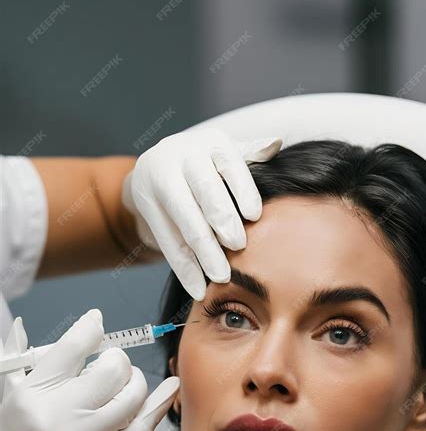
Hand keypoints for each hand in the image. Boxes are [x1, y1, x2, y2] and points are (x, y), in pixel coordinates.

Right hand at [0, 309, 179, 430]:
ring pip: (132, 395)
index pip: (71, 348)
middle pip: (110, 370)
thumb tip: (80, 325)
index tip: (96, 322)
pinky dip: (160, 403)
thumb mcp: (17, 394)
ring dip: (134, 381)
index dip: (90, 329)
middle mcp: (62, 416)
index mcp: (34, 395)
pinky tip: (171, 388)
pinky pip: (144, 425)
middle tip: (109, 367)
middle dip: (115, 361)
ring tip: (123, 382)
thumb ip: (41, 358)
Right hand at [123, 127, 281, 299]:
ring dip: (203, 251)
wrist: (155, 170)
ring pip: (184, 219)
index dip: (243, 188)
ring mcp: (159, 179)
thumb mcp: (225, 157)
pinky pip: (166, 240)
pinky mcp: (144, 206)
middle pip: (204, 190)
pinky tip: (196, 287)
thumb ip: (251, 155)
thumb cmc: (206, 167)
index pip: (229, 163)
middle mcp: (181, 155)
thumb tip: (275, 143)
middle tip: (238, 246)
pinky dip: (183, 267)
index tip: (255, 215)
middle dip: (222, 220)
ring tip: (220, 276)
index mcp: (209, 142)